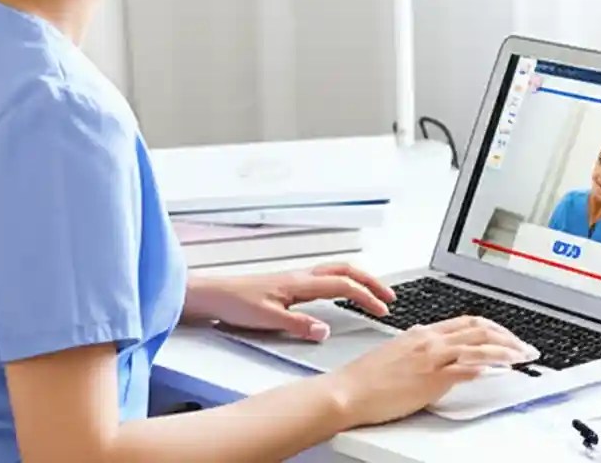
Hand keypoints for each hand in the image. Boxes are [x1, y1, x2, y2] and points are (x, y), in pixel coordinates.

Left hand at [183, 263, 396, 341]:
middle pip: (346, 270)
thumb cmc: (235, 303)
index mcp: (300, 283)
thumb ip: (299, 325)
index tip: (382, 310)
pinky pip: (325, 277)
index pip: (343, 285)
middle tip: (389, 297)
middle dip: (371, 281)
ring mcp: (296, 278)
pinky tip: (342, 294)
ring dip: (358, 279)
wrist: (212, 295)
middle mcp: (301, 276)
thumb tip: (326, 330)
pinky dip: (343, 281)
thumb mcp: (268, 319)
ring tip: (372, 293)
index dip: (366, 297)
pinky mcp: (290, 284)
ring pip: (336, 271)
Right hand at [323, 316, 539, 427]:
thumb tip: (438, 356)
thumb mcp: (397, 355)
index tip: (506, 336)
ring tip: (523, 357)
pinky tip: (502, 369)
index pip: (466, 322)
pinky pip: (467, 367)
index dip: (492, 328)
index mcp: (421, 333)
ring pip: (479, 345)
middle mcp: (429, 340)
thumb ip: (421, 352)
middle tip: (524, 347)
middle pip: (479, 328)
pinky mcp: (431, 378)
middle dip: (507, 336)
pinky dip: (489, 365)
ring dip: (507, 350)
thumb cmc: (365, 379)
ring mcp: (431, 358)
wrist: (347, 391)